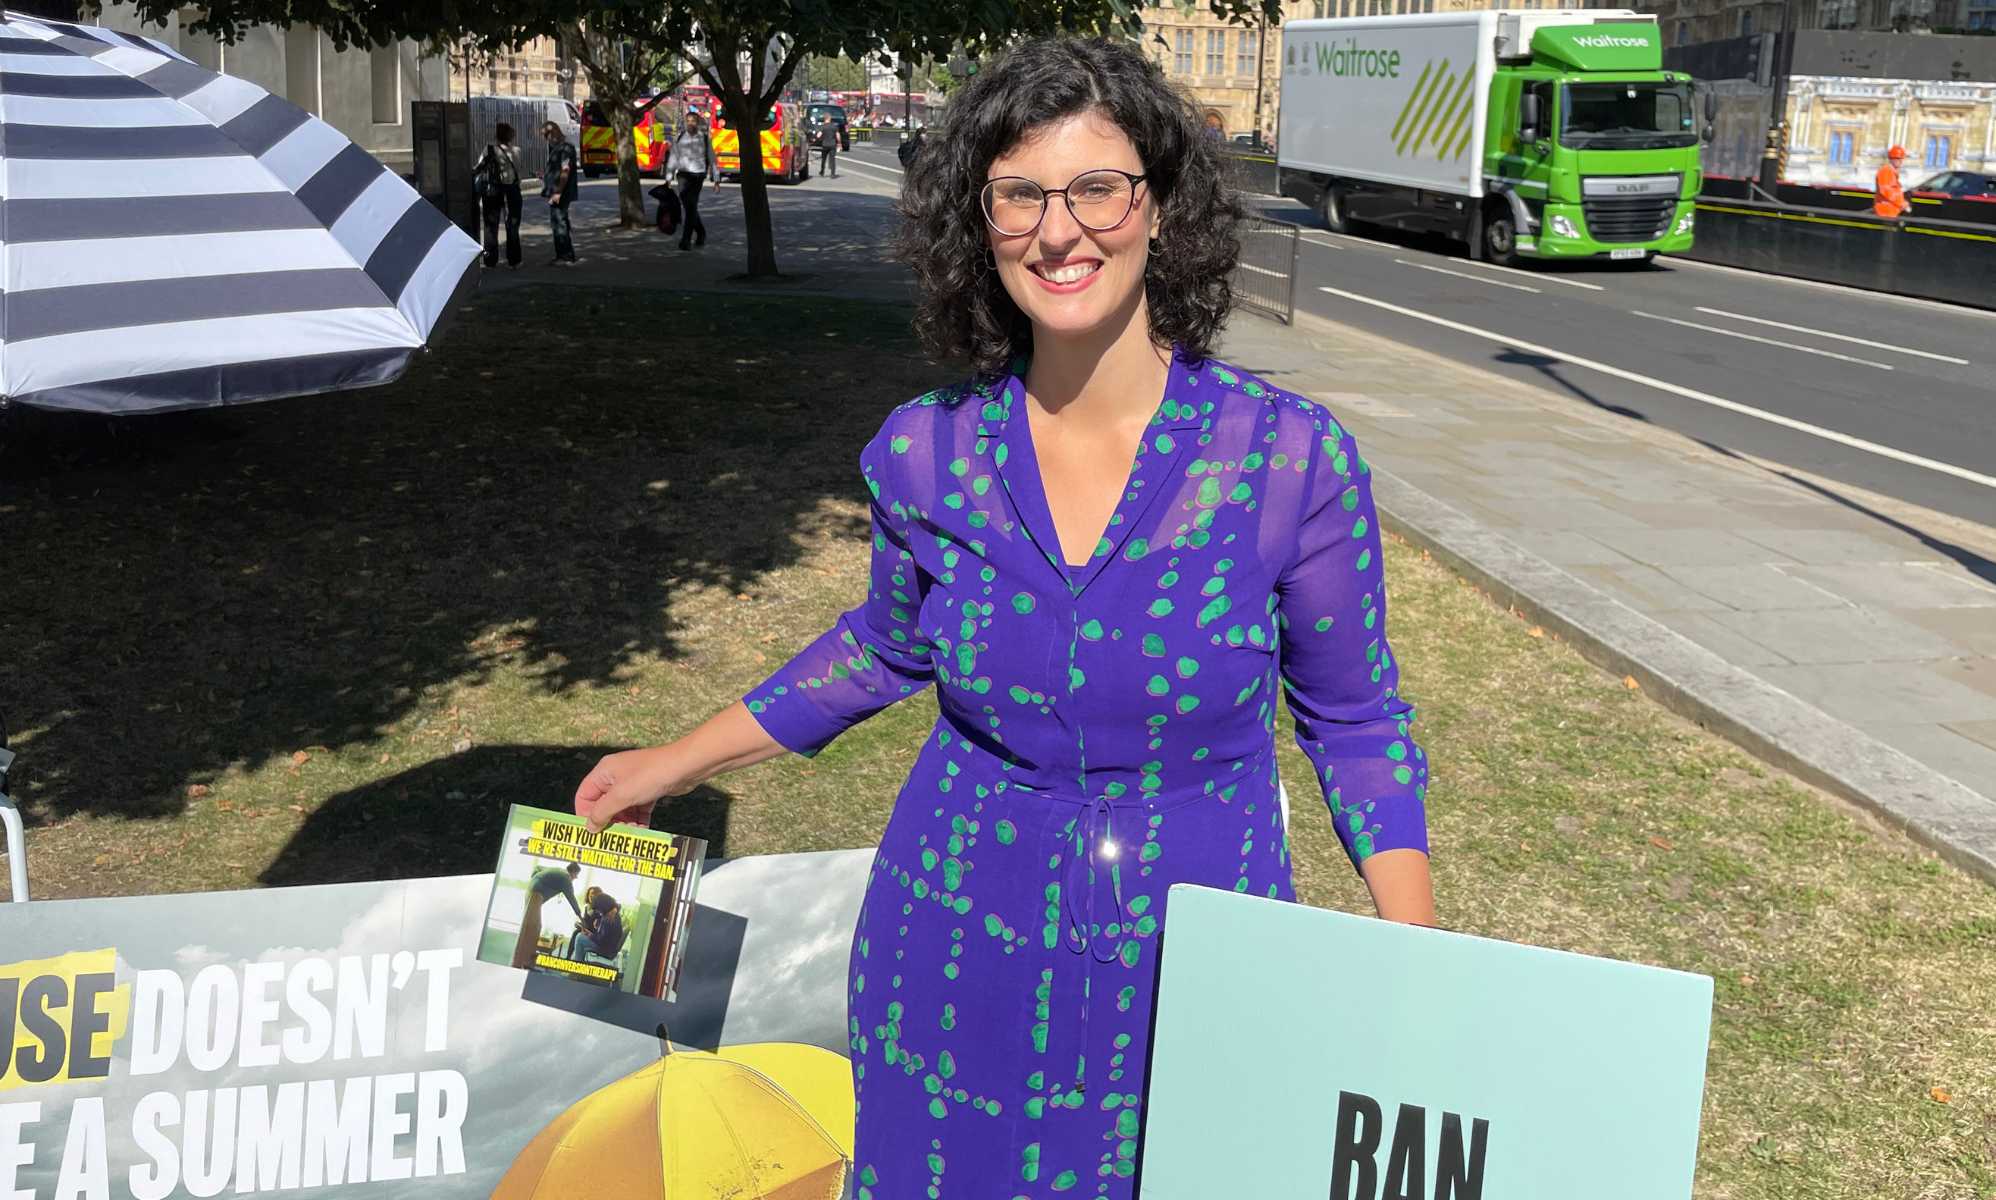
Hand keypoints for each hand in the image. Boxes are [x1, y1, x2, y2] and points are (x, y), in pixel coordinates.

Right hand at [573, 745, 693, 833]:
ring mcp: (633, 783)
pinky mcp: (647, 790)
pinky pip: (637, 808)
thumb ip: (602, 812)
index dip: (585, 814)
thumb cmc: (651, 776)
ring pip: (621, 808)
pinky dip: (638, 819)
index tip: (592, 832)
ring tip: (631, 833)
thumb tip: (589, 827)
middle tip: (614, 836)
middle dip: (608, 821)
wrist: (685, 767)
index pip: (584, 795)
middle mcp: (616, 776)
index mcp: (604, 772)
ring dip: (625, 822)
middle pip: (603, 804)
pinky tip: (643, 829)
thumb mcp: (621, 796)